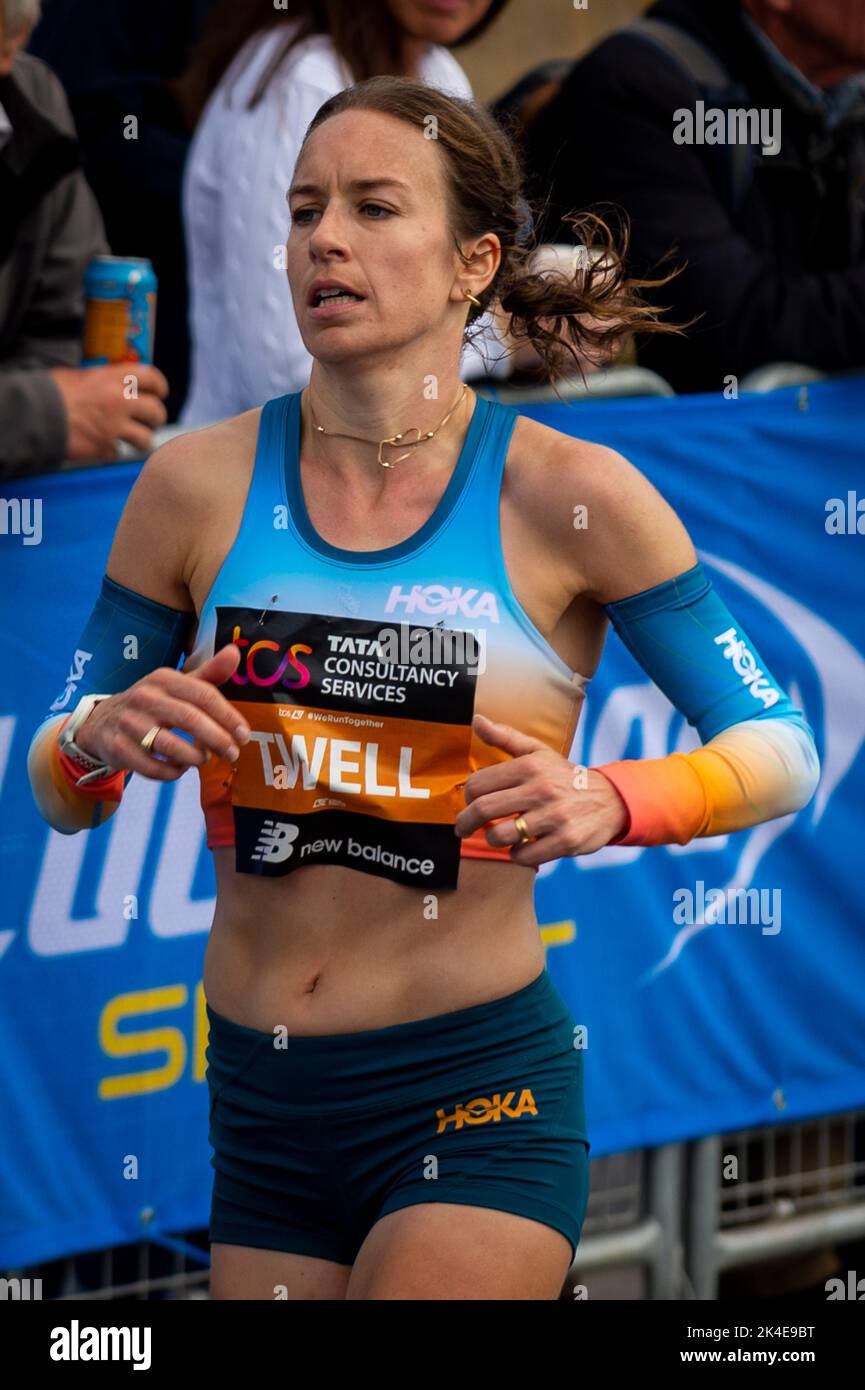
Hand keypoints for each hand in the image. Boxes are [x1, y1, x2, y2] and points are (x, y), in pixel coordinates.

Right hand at [49, 364, 168, 459]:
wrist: (37, 415)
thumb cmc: (53, 392)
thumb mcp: (81, 375)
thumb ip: (103, 380)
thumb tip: (114, 383)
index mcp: (115, 377)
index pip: (153, 378)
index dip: (160, 387)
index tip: (160, 394)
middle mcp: (121, 400)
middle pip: (157, 411)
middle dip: (155, 419)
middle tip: (149, 422)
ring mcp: (116, 425)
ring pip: (146, 438)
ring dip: (140, 440)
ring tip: (132, 440)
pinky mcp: (106, 446)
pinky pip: (120, 453)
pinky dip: (112, 452)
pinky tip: (102, 446)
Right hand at [73, 643, 250, 781]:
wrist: (101, 722)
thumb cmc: (151, 704)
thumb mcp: (176, 685)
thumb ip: (208, 674)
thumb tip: (235, 652)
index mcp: (163, 679)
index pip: (203, 694)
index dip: (227, 716)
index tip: (244, 734)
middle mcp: (145, 697)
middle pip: (189, 719)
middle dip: (217, 739)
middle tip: (233, 753)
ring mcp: (129, 723)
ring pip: (170, 746)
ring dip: (195, 758)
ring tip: (204, 759)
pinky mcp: (118, 747)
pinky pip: (152, 767)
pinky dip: (172, 772)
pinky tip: (180, 768)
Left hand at [454, 713, 628, 865]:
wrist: (611, 800)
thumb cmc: (564, 777)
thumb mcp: (538, 752)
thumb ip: (505, 737)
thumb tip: (476, 719)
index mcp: (530, 766)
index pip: (479, 783)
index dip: (467, 797)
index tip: (469, 803)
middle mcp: (541, 789)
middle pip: (484, 810)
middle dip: (465, 823)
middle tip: (462, 829)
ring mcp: (554, 816)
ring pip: (500, 835)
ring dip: (493, 839)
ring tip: (498, 836)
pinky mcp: (566, 841)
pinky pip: (524, 855)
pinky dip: (517, 855)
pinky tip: (523, 847)